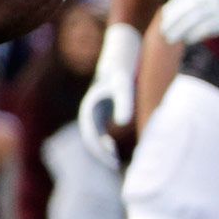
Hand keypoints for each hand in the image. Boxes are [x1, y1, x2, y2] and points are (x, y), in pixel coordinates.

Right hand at [77, 22, 141, 168]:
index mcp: (90, 110)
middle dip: (104, 155)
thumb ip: (123, 105)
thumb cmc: (121, 68)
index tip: (114, 163)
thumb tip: (124, 124)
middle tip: (118, 168)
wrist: (121, 51)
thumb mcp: (123, 86)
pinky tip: (128, 144)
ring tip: (121, 162)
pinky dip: (114, 139)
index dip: (102, 153)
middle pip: (93, 139)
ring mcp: (99, 110)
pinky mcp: (108, 107)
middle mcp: (92, 111)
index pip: (92, 138)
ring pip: (99, 135)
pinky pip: (107, 128)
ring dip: (108, 149)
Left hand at [161, 0, 218, 44]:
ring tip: (172, 39)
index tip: (165, 19)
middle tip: (164, 33)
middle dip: (172, 23)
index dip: (172, 10)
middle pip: (185, 11)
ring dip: (180, 31)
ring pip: (193, 21)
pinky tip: (189, 40)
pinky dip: (195, 35)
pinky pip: (206, 30)